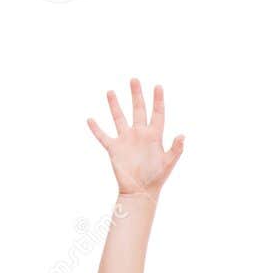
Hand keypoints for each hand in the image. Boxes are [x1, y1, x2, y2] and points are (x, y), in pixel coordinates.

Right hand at [87, 78, 183, 197]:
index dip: (158, 100)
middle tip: (134, 80)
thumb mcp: (168, 163)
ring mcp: (126, 140)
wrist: (140, 193)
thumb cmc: (156, 179)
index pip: (157, 114)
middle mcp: (139, 134)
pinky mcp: (114, 149)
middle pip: (138, 110)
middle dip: (136, 95)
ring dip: (115, 106)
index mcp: (154, 136)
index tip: (158, 86)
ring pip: (119, 118)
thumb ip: (175, 149)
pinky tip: (90, 119)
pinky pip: (103, 136)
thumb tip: (182, 135)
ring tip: (110, 91)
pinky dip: (96, 129)